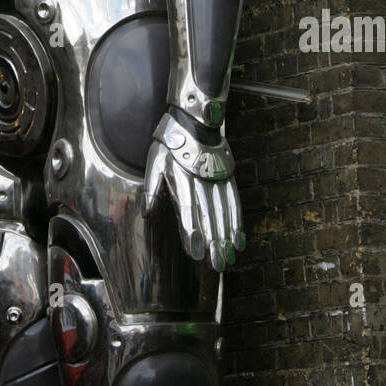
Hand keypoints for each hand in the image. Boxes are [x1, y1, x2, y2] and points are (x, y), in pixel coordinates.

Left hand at [143, 111, 243, 270]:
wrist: (196, 119)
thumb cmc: (170, 143)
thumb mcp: (154, 159)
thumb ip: (151, 187)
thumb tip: (147, 213)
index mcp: (181, 177)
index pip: (187, 208)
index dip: (192, 231)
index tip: (195, 253)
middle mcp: (202, 180)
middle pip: (209, 216)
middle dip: (213, 243)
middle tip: (216, 266)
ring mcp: (217, 179)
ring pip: (224, 212)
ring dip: (227, 238)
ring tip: (228, 260)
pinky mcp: (228, 178)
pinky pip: (234, 203)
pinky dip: (238, 223)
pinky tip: (239, 241)